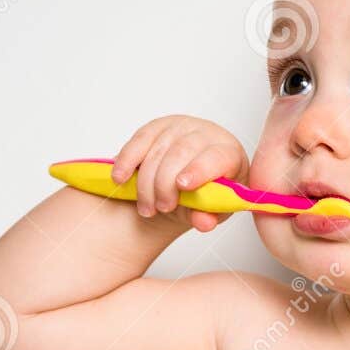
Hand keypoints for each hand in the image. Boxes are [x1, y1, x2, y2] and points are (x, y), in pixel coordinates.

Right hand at [112, 115, 249, 232]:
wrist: (188, 185)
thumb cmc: (206, 194)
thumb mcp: (212, 211)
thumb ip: (209, 216)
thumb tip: (204, 222)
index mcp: (229, 152)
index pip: (218, 156)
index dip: (200, 169)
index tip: (183, 186)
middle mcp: (207, 133)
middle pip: (183, 152)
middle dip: (167, 182)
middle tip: (161, 207)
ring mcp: (181, 127)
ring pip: (158, 148)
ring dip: (147, 181)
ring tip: (146, 207)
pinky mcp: (157, 127)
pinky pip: (139, 140)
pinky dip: (127, 160)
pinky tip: (120, 178)